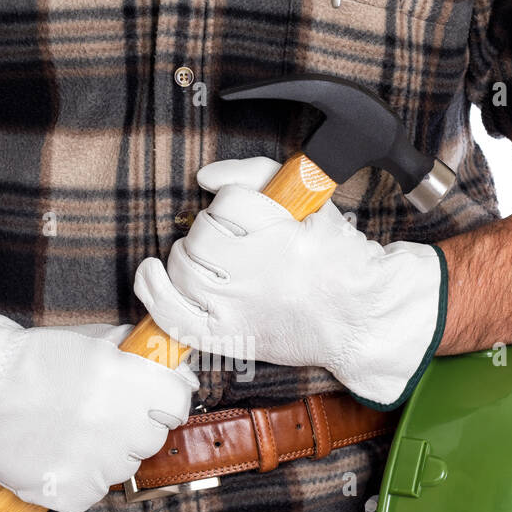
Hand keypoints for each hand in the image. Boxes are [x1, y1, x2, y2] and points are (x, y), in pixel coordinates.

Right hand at [0, 306, 197, 511]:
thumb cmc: (33, 361)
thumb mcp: (92, 341)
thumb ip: (137, 355)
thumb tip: (177, 368)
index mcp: (126, 381)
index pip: (178, 401)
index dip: (165, 398)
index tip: (151, 397)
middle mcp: (116, 424)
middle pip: (152, 438)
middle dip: (132, 426)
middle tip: (98, 413)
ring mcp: (95, 462)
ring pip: (122, 467)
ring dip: (105, 453)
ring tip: (68, 431)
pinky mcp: (72, 491)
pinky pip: (92, 491)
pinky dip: (78, 478)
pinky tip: (56, 454)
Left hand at [134, 157, 446, 408]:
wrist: (360, 320)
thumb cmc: (337, 261)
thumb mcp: (314, 204)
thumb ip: (259, 174)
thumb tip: (203, 176)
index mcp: (282, 236)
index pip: (228, 201)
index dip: (231, 202)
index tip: (244, 215)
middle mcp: (257, 273)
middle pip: (200, 234)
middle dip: (209, 229)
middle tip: (229, 240)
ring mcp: (238, 308)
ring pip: (184, 266)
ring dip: (190, 256)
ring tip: (210, 261)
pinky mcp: (227, 337)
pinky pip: (172, 313)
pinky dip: (153, 289)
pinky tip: (151, 272)